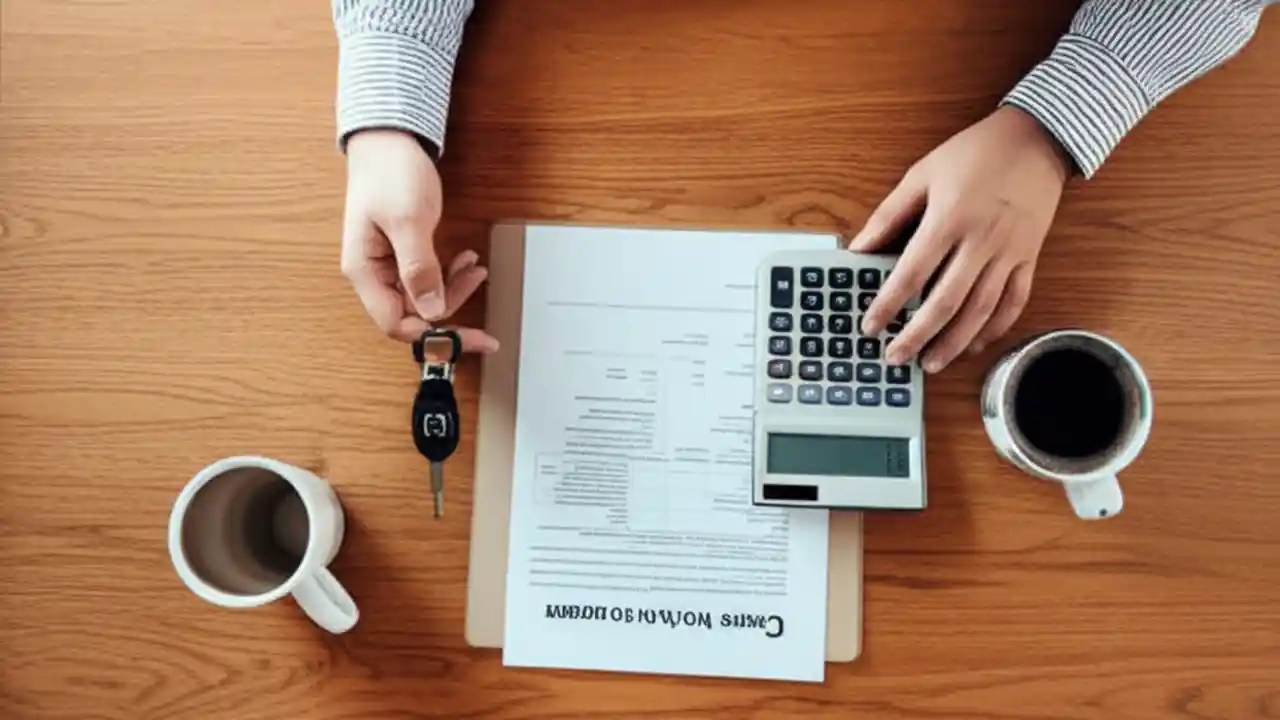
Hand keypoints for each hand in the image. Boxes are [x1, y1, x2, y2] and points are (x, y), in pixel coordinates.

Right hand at [340, 129, 497, 350]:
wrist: (388, 140)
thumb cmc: (390, 172)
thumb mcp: (409, 220)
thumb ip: (419, 269)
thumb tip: (433, 311)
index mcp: (364, 270)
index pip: (396, 323)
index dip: (434, 335)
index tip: (472, 337)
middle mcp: (373, 274)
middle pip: (413, 314)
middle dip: (450, 307)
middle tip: (482, 294)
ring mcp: (387, 265)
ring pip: (424, 297)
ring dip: (454, 289)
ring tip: (477, 267)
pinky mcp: (402, 255)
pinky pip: (427, 279)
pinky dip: (450, 274)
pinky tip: (467, 260)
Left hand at [849, 105, 1069, 372]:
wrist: (1037, 139)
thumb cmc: (974, 153)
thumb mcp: (922, 174)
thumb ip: (888, 215)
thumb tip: (858, 250)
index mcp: (949, 218)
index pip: (912, 273)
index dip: (888, 305)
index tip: (870, 327)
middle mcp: (981, 240)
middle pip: (946, 302)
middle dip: (917, 336)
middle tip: (895, 358)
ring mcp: (1009, 252)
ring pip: (981, 311)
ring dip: (954, 343)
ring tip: (930, 364)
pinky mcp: (1030, 258)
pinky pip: (1013, 303)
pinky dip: (994, 330)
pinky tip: (973, 345)